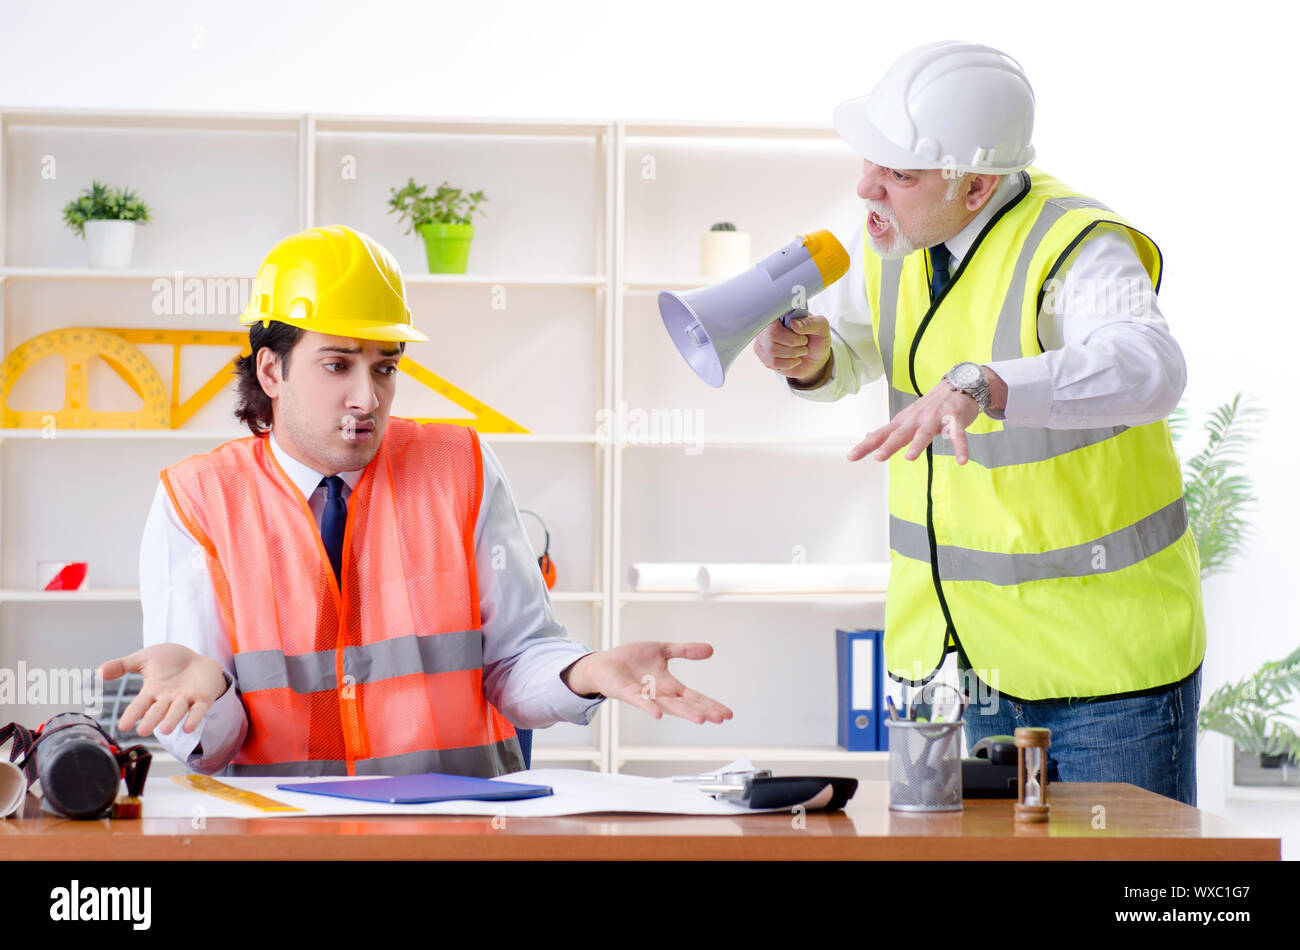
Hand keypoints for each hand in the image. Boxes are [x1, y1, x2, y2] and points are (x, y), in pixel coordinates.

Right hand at [98, 643, 228, 737]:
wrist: (197, 657)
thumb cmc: (170, 661)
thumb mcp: (145, 658)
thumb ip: (123, 665)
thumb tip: (99, 671)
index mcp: (152, 691)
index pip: (140, 704)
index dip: (132, 714)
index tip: (122, 726)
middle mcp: (168, 699)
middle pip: (158, 711)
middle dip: (151, 720)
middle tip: (143, 731)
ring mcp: (186, 699)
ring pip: (177, 712)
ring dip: (172, 720)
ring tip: (165, 730)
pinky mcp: (203, 697)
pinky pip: (199, 709)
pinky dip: (194, 718)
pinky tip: (189, 727)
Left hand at [561, 642, 732, 723]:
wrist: (603, 664)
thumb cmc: (630, 660)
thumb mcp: (662, 650)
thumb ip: (685, 650)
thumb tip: (710, 649)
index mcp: (669, 685)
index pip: (694, 697)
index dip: (711, 704)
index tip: (728, 714)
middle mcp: (660, 694)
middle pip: (686, 704)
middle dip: (703, 711)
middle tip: (721, 718)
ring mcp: (645, 695)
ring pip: (668, 705)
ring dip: (684, 712)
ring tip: (701, 719)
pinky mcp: (628, 693)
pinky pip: (641, 701)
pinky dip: (650, 707)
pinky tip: (659, 714)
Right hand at [752, 314, 831, 385]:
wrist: (816, 358)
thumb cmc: (816, 338)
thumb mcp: (821, 327)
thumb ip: (810, 323)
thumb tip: (794, 323)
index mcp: (782, 314)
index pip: (769, 314)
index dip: (772, 319)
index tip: (777, 322)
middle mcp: (769, 327)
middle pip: (771, 334)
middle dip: (793, 341)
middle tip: (804, 341)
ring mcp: (765, 343)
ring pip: (772, 350)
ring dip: (793, 353)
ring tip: (801, 350)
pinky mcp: (766, 358)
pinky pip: (773, 362)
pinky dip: (789, 363)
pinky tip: (795, 359)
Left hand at [848, 376, 980, 464]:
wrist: (957, 386)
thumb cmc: (929, 408)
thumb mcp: (906, 419)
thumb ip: (888, 432)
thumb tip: (868, 437)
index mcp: (903, 422)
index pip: (881, 435)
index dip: (866, 446)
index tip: (850, 457)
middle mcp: (916, 419)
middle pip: (900, 434)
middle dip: (889, 445)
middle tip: (878, 457)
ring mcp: (935, 418)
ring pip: (925, 432)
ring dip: (918, 444)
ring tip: (910, 458)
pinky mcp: (954, 419)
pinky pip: (958, 435)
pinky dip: (960, 447)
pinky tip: (962, 461)